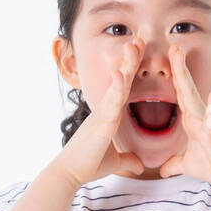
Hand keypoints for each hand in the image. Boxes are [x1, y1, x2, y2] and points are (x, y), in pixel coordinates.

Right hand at [52, 37, 146, 187]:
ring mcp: (103, 113)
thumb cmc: (89, 165)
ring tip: (133, 45)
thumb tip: (139, 165)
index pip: (124, 87)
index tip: (139, 51)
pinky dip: (118, 87)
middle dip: (130, 58)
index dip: (131, 69)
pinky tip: (122, 72)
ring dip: (126, 64)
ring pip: (117, 84)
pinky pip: (112, 101)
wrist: (71, 172)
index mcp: (109, 114)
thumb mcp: (116, 162)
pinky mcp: (101, 122)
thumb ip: (128, 160)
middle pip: (121, 78)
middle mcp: (105, 109)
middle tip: (138, 38)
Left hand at [157, 44, 210, 191]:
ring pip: (194, 97)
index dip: (172, 77)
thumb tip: (161, 170)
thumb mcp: (188, 165)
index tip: (163, 59)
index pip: (179, 95)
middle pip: (185, 88)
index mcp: (191, 121)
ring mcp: (208, 124)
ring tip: (180, 56)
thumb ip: (174, 163)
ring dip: (186, 77)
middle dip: (178, 66)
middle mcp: (199, 117)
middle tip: (173, 45)